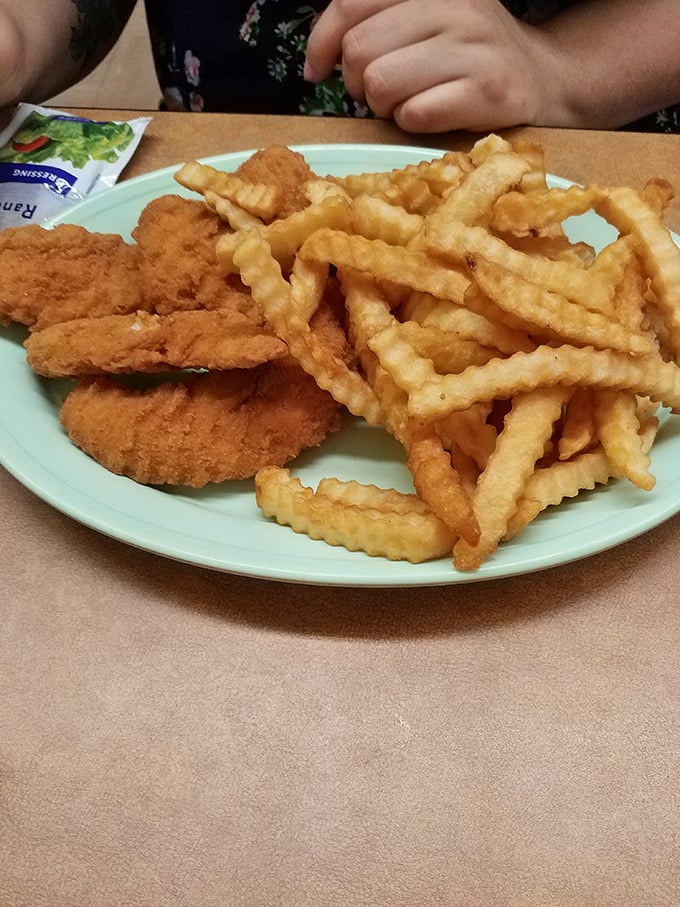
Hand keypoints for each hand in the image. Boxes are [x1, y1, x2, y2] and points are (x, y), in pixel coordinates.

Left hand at [304, 0, 555, 132]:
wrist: (543, 78)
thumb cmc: (469, 54)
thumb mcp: (426, 16)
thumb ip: (377, 21)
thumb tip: (320, 55)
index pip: (351, 3)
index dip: (322, 42)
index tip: (317, 69)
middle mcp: (454, 6)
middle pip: (360, 52)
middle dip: (360, 83)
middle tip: (382, 91)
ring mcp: (473, 47)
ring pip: (381, 83)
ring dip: (385, 106)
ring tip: (409, 102)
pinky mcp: (487, 91)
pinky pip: (415, 114)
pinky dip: (413, 124)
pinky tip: (433, 114)